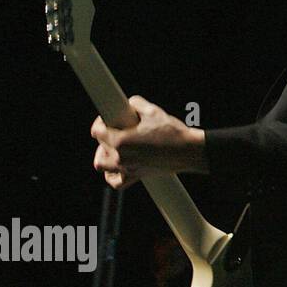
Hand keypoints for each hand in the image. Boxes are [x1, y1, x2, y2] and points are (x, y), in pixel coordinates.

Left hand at [90, 97, 206, 189]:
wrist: (189, 151)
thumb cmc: (172, 132)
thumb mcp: (153, 111)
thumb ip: (136, 104)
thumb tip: (129, 104)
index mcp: (121, 140)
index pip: (97, 131)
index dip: (101, 122)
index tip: (108, 119)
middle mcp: (120, 157)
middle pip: (100, 146)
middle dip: (105, 136)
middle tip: (118, 129)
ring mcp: (127, 168)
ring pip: (101, 164)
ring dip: (104, 155)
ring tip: (114, 148)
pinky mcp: (136, 176)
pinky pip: (115, 182)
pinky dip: (112, 175)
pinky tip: (117, 167)